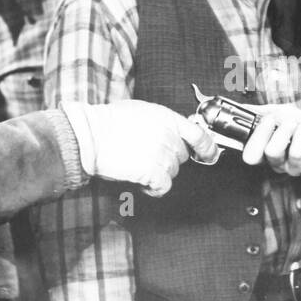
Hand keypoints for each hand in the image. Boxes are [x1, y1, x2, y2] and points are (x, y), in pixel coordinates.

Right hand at [77, 100, 216, 196]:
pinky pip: (163, 186)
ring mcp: (162, 154)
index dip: (207, 148)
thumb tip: (171, 132)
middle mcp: (168, 135)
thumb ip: (161, 122)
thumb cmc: (107, 122)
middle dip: (168, 160)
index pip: (199, 134)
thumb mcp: (140, 111)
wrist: (90, 136)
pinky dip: (155, 189)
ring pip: (172, 172)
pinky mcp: (153, 171)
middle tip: (147, 157)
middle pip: (182, 156)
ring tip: (138, 166)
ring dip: (159, 173)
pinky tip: (144, 184)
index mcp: (167, 117)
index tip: (210, 155)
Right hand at [239, 103, 300, 176]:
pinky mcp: (298, 168)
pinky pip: (294, 154)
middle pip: (251, 156)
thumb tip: (243, 108)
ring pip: (272, 152)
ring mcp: (283, 166)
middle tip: (271, 120)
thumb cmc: (300, 125)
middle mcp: (268, 159)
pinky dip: (299, 138)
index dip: (245, 135)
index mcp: (260, 146)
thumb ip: (261, 111)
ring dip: (282, 132)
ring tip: (292, 123)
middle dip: (260, 134)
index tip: (255, 118)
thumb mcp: (279, 112)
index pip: (244, 147)